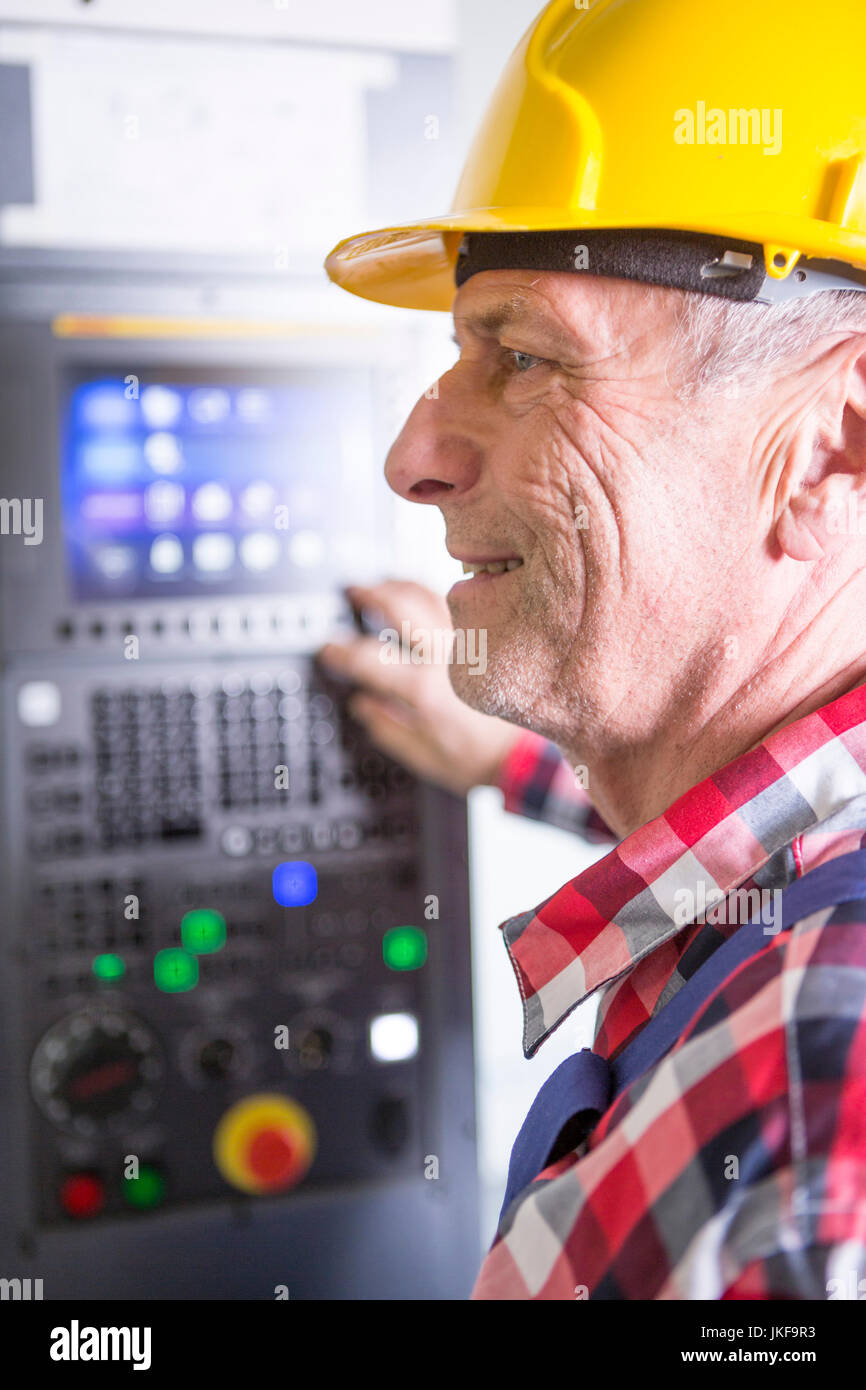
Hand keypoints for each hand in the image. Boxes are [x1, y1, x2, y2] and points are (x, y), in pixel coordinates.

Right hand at [317, 579, 522, 796]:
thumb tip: (362, 705)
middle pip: (399, 606)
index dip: (340, 651)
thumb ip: (387, 728)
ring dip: (399, 584)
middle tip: (353, 591)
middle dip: (369, 594)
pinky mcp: (485, 635)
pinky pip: (453, 601)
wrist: (526, 755)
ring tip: (381, 584)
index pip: (368, 658)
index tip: (328, 650)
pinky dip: (431, 593)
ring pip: (427, 593)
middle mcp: (445, 657)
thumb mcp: (423, 757)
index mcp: (423, 689)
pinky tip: (421, 596)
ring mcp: (466, 640)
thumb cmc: (479, 759)